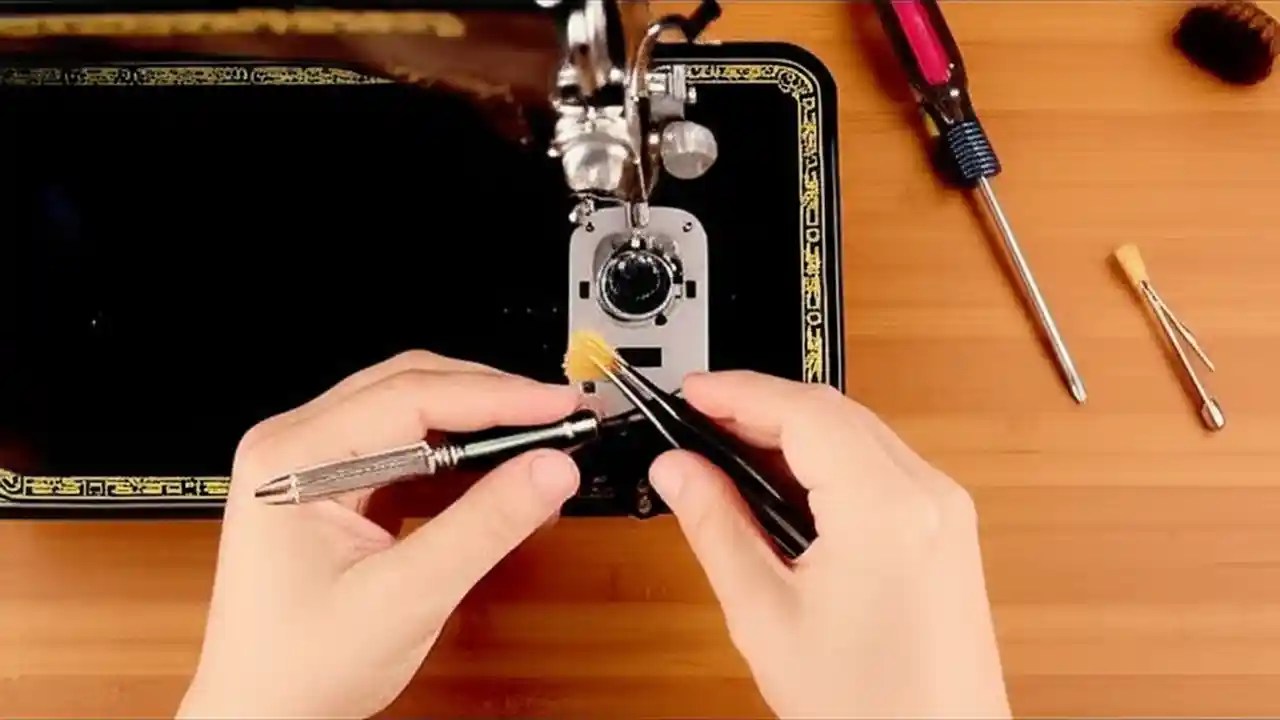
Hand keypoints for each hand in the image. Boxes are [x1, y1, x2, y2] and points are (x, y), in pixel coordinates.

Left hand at [177, 351, 581, 718]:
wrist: (259, 717)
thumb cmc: (297, 668)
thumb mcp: (405, 597)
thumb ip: (484, 526)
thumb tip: (548, 469)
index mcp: (292, 457)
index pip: (413, 395)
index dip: (497, 396)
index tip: (558, 406)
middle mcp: (294, 446)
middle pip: (413, 388)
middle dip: (492, 401)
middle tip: (559, 418)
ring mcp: (310, 464)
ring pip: (412, 414)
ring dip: (477, 428)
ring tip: (538, 446)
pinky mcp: (332, 488)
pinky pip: (404, 449)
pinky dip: (457, 460)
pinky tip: (498, 479)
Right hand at [648, 372, 1008, 718]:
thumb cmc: (871, 706)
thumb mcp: (767, 614)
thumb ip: (716, 527)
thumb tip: (679, 471)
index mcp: (886, 509)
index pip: (804, 411)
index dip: (739, 391)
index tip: (693, 392)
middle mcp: (929, 495)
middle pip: (833, 412)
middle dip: (761, 407)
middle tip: (699, 422)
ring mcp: (946, 509)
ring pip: (857, 432)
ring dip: (793, 432)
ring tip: (730, 454)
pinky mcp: (946, 526)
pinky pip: (880, 464)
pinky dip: (826, 460)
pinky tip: (784, 485)